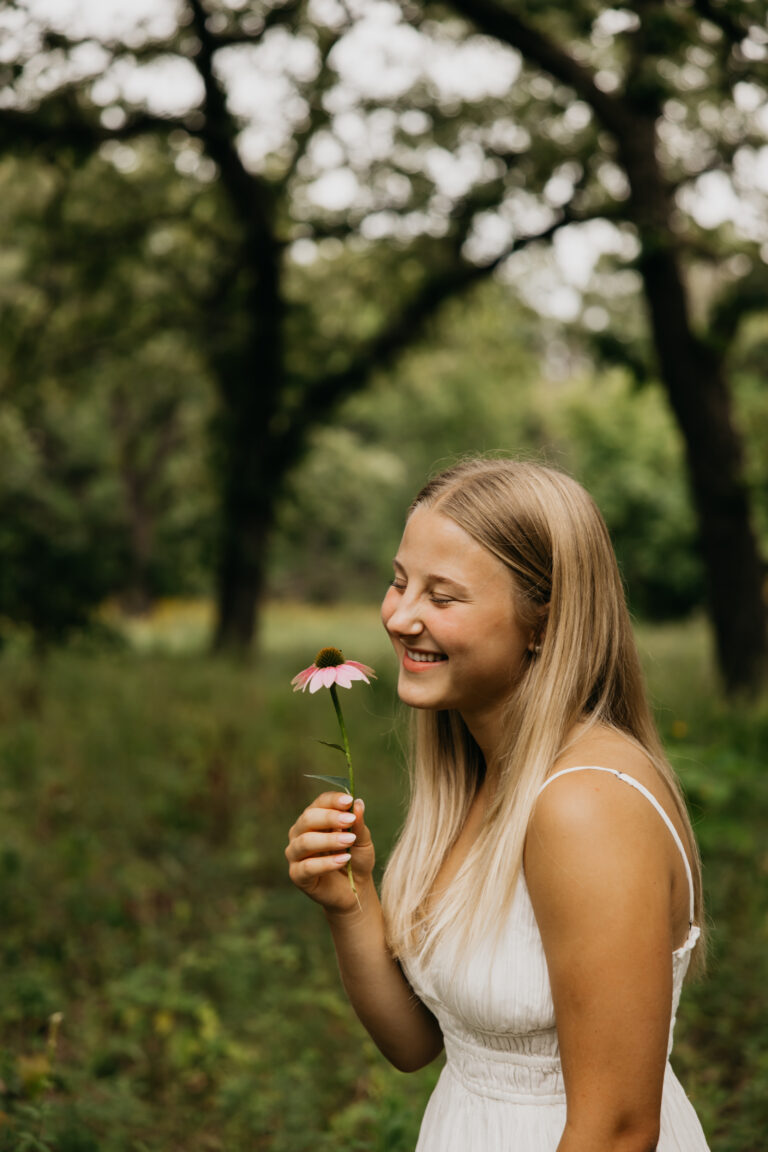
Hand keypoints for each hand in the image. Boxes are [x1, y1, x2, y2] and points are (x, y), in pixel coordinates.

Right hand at [286, 792, 374, 913]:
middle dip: (330, 818)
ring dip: (328, 840)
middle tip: (350, 820)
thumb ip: (358, 825)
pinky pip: (307, 866)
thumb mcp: (362, 841)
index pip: (319, 803)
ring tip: (349, 841)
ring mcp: (295, 853)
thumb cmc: (356, 859)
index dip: (333, 800)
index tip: (348, 801)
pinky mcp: (296, 874)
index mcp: (315, 819)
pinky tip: (343, 860)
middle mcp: (300, 833)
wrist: (355, 889)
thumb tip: (357, 803)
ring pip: (305, 841)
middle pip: (308, 818)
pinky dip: (326, 863)